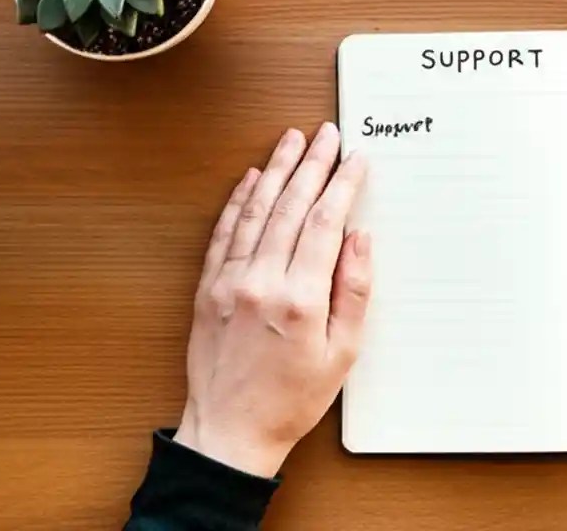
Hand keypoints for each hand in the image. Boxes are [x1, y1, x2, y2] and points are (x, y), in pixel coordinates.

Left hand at [174, 123, 370, 477]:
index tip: (355, 159)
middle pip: (289, 206)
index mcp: (299, 298)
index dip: (342, 184)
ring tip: (291, 140)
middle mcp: (260, 282)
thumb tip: (359, 240)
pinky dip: (237, 202)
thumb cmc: (292, 399)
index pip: (324, 223)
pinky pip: (224, 233)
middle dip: (311, 164)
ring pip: (254, 211)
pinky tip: (251, 178)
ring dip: (275, 170)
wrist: (230, 432)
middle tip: (326, 134)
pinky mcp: (208, 289)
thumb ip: (354, 291)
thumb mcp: (343, 352)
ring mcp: (229, 283)